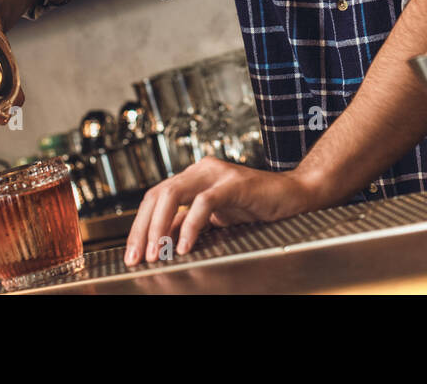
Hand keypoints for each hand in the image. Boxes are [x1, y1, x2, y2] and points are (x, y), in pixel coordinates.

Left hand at [123, 158, 322, 264]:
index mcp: (194, 177)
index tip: (132, 253)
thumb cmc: (257, 205)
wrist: (294, 195)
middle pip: (158, 194)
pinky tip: (186, 246)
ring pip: (173, 194)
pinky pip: (204, 202)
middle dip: (143, 228)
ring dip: (159, 227)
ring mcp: (217, 173)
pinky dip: (190, 225)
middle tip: (138, 257)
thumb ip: (188, 223)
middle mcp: (201, 170)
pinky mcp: (234, 183)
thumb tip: (159, 241)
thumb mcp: (215, 217)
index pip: (155, 197)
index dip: (140, 225)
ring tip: (156, 253)